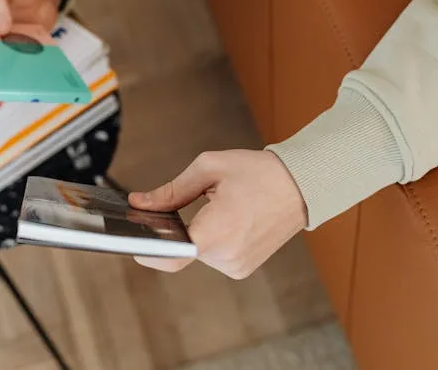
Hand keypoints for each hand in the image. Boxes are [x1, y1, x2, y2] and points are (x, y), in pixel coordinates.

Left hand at [128, 150, 307, 278]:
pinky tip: (227, 219)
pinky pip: (213, 256)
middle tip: (194, 201)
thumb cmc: (259, 173)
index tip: (136, 237)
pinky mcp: (242, 268)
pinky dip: (212, 239)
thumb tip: (139, 202)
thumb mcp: (208, 169)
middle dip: (178, 227)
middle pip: (182, 249)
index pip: (172, 256)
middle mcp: (227, 256)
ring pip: (197, 253)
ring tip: (220, 207)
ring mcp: (237, 266)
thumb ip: (170, 190)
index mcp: (217, 232)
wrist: (302, 185)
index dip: (149, 250)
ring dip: (198, 232)